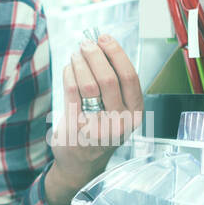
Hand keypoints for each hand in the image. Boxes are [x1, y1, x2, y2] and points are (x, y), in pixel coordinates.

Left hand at [49, 34, 143, 193]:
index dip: (117, 54)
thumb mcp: (119, 113)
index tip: (105, 39)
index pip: (130, 77)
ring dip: (80, 62)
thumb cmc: (100, 131)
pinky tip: (69, 67)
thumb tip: (103, 46)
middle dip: (95, 54)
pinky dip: (69, 74)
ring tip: (76, 54)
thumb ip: (116, 85)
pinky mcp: (76, 128)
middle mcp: (119, 122)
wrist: (81, 165)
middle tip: (85, 43)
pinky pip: (71, 92)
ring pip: (88, 84)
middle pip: (108, 78)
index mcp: (135, 114)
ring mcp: (97, 127)